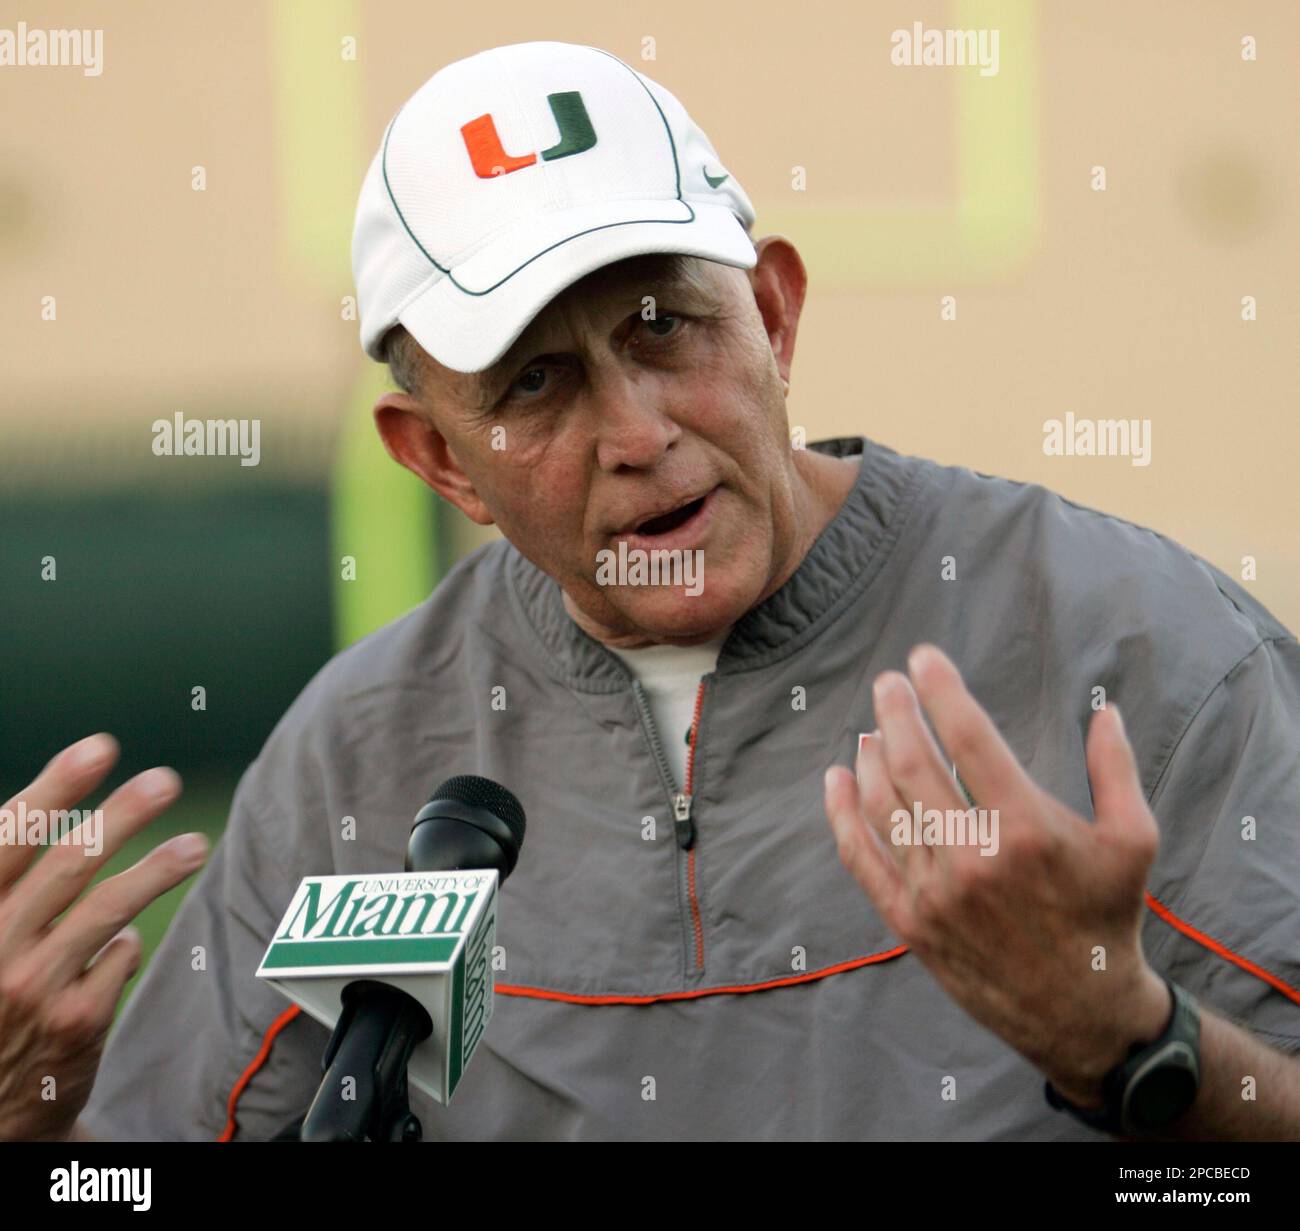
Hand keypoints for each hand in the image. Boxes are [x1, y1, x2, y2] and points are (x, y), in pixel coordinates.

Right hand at [0, 735, 208, 1140]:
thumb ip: (14, 883)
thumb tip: (53, 803)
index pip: (7, 839)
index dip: (55, 787)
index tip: (100, 746)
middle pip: (67, 864)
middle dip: (122, 815)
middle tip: (165, 780)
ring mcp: (32, 988)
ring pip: (107, 908)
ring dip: (156, 870)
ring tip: (196, 846)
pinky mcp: (74, 1022)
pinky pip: (120, 957)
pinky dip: (125, 945)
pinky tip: (117, 950)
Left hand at [824, 644, 1171, 1104]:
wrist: (1080, 1013)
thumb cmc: (1108, 918)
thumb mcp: (1133, 842)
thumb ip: (1116, 771)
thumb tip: (1105, 710)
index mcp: (1025, 828)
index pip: (967, 738)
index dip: (941, 690)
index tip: (922, 657)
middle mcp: (972, 856)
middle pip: (913, 764)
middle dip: (895, 713)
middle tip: (888, 683)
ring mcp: (934, 891)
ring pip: (883, 805)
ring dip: (870, 757)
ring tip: (870, 727)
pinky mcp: (910, 922)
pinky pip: (861, 859)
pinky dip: (841, 815)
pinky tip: (837, 780)